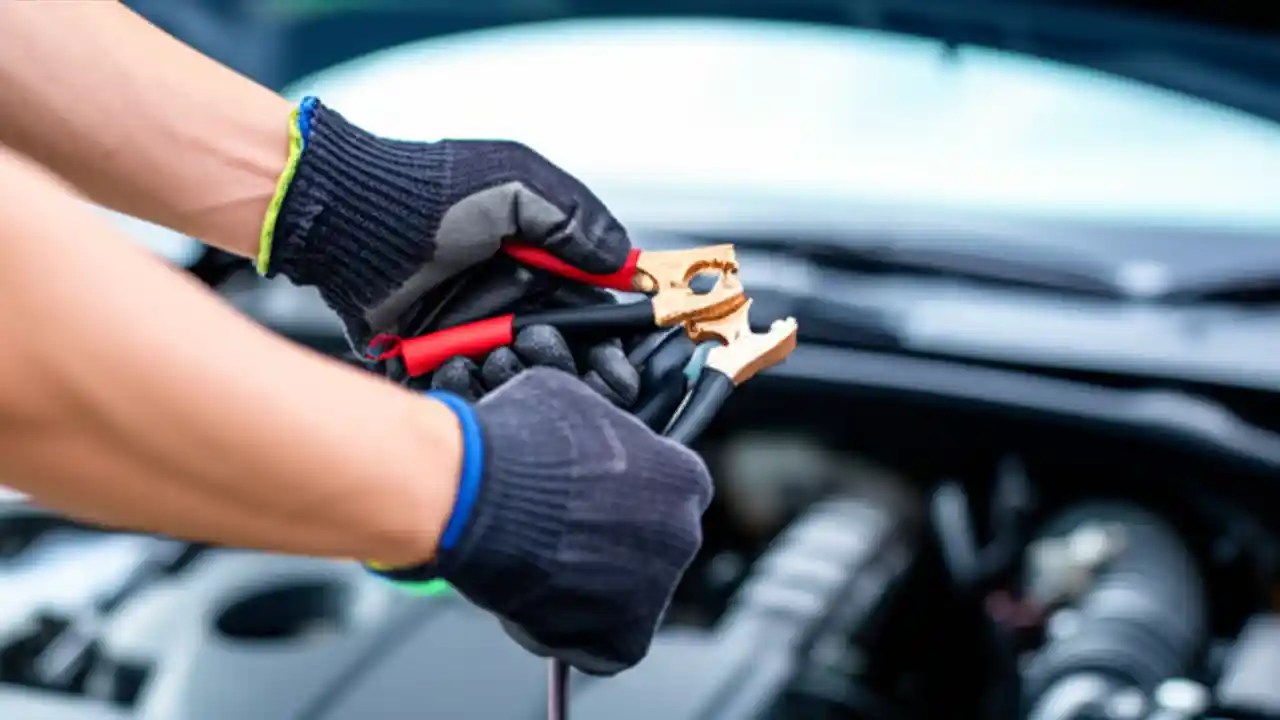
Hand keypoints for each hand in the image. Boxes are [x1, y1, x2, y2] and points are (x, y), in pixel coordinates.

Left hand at [263, 97, 629, 351]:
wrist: (353, 215)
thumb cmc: (433, 190)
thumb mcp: (518, 184)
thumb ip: (576, 220)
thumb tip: (624, 263)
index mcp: (537, 268)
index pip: (590, 317)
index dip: (609, 345)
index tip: (619, 365)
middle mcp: (507, 305)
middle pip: (557, 359)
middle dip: (565, 369)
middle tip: (554, 360)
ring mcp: (468, 335)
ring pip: (511, 381)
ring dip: (515, 377)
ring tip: (498, 354)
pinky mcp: (428, 361)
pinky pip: (460, 392)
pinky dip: (466, 387)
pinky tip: (462, 365)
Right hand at [371, 368, 713, 674]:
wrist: (473, 494)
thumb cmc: (517, 441)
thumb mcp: (572, 402)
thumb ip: (601, 428)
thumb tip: (590, 435)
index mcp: (683, 476)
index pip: (670, 491)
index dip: (629, 494)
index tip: (596, 497)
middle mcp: (682, 534)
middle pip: (652, 546)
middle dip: (610, 543)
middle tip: (560, 536)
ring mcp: (656, 589)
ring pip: (626, 595)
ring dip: (590, 587)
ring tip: (537, 567)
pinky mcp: (624, 637)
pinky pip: (604, 644)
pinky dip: (572, 634)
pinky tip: (535, 604)